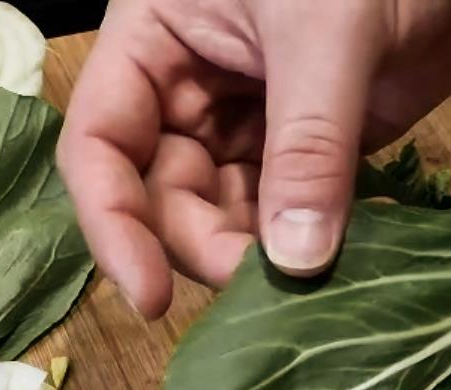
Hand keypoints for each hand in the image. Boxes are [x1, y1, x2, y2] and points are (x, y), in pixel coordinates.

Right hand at [57, 0, 450, 316]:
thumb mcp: (326, 31)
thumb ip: (309, 142)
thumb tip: (296, 260)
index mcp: (154, 41)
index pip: (101, 146)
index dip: (114, 226)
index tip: (149, 298)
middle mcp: (189, 87)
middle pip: (165, 197)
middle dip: (207, 247)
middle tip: (270, 285)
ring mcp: (250, 119)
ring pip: (228, 214)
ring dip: (262, 257)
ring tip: (314, 280)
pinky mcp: (312, 144)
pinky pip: (294, 210)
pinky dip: (314, 242)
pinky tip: (349, 255)